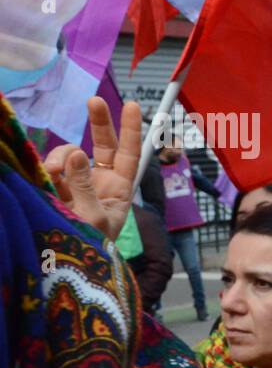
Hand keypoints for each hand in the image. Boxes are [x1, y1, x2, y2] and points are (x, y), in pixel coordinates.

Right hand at [44, 97, 142, 240]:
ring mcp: (75, 183)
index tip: (131, 105)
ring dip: (61, 156)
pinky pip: (50, 167)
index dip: (130, 130)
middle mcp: (100, 182)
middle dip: (99, 122)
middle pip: (103, 145)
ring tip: (52, 172)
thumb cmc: (90, 247)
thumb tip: (75, 153)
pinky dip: (46, 168)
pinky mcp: (54, 186)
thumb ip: (83, 185)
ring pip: (69, 154)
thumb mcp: (92, 217)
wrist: (66, 267)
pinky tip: (45, 177)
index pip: (129, 155)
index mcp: (119, 189)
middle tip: (94, 100)